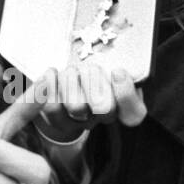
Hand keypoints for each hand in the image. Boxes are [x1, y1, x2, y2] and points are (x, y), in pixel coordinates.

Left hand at [28, 64, 146, 142]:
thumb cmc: (94, 67)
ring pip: (76, 107)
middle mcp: (103, 117)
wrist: (67, 74)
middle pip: (104, 108)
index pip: (134, 113)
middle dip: (96, 82)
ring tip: (71, 70)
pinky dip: (50, 86)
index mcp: (123, 105)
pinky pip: (52, 109)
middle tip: (90, 68)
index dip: (126, 94)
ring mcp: (81, 122)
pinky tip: (52, 72)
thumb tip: (116, 68)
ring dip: (72, 80)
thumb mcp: (111, 61)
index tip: (117, 71)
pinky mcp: (57, 119)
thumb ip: (122, 62)